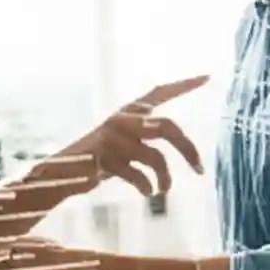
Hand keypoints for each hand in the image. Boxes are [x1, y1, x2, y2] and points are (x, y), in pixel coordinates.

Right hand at [65, 75, 208, 196]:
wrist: (61, 173)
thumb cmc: (99, 159)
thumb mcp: (123, 143)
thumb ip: (145, 137)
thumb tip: (187, 150)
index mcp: (127, 112)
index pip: (159, 93)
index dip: (183, 85)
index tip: (207, 77)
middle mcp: (121, 120)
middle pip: (168, 127)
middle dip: (188, 149)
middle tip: (200, 170)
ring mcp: (112, 139)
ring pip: (156, 157)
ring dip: (165, 178)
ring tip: (165, 190)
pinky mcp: (105, 159)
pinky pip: (139, 175)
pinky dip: (146, 187)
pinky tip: (147, 193)